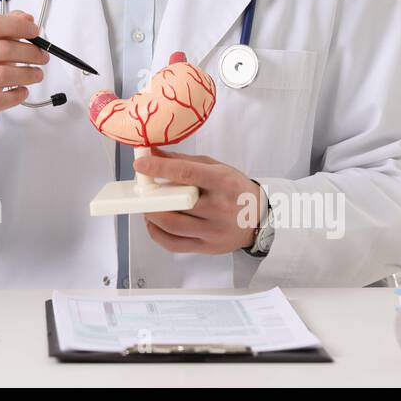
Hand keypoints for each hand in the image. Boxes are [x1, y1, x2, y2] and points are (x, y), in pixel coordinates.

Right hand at [0, 9, 49, 150]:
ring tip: (37, 74)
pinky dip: (17, 95)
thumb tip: (26, 18)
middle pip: (2, 49)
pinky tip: (23, 91)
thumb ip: (7, 27)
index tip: (35, 32)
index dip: (18, 26)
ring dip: (27, 74)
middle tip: (42, 56)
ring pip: (2, 75)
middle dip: (30, 52)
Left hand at [133, 147, 266, 254]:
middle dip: (152, 196)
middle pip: (176, 203)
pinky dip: (157, 234)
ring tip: (148, 206)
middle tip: (143, 190)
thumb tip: (154, 153)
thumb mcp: (216, 168)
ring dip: (151, 215)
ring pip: (171, 226)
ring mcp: (213, 231)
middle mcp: (219, 208)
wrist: (260, 219)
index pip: (186, 173)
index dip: (159, 168)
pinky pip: (174, 244)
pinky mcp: (207, 247)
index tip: (140, 164)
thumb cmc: (236, 189)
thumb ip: (184, 161)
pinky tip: (155, 223)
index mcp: (222, 182)